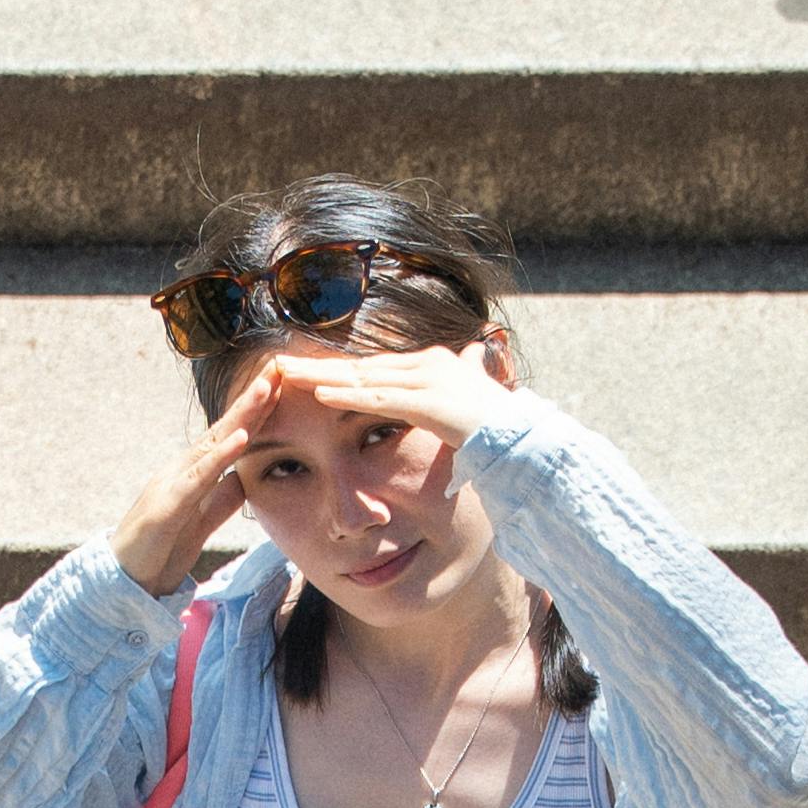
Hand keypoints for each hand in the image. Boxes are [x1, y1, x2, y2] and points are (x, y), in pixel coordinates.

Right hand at [110, 350, 287, 598]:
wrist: (123, 581)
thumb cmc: (158, 551)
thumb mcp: (199, 523)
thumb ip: (219, 502)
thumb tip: (242, 481)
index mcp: (193, 474)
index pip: (229, 436)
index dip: (256, 411)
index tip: (282, 385)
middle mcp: (182, 470)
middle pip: (223, 428)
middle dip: (253, 398)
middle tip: (280, 367)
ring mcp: (173, 483)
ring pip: (212, 443)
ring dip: (241, 415)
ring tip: (266, 388)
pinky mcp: (167, 505)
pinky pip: (199, 477)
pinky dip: (220, 456)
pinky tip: (241, 438)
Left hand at [247, 335, 507, 454]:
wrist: (530, 443)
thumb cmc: (503, 434)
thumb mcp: (471, 408)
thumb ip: (460, 388)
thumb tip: (466, 368)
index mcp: (434, 366)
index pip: (375, 367)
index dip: (338, 369)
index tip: (304, 371)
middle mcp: (429, 365)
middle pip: (361, 365)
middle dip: (318, 366)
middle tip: (276, 365)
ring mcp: (430, 380)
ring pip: (364, 376)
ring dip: (320, 376)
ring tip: (282, 375)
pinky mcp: (430, 402)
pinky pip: (380, 399)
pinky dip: (347, 395)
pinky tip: (317, 395)